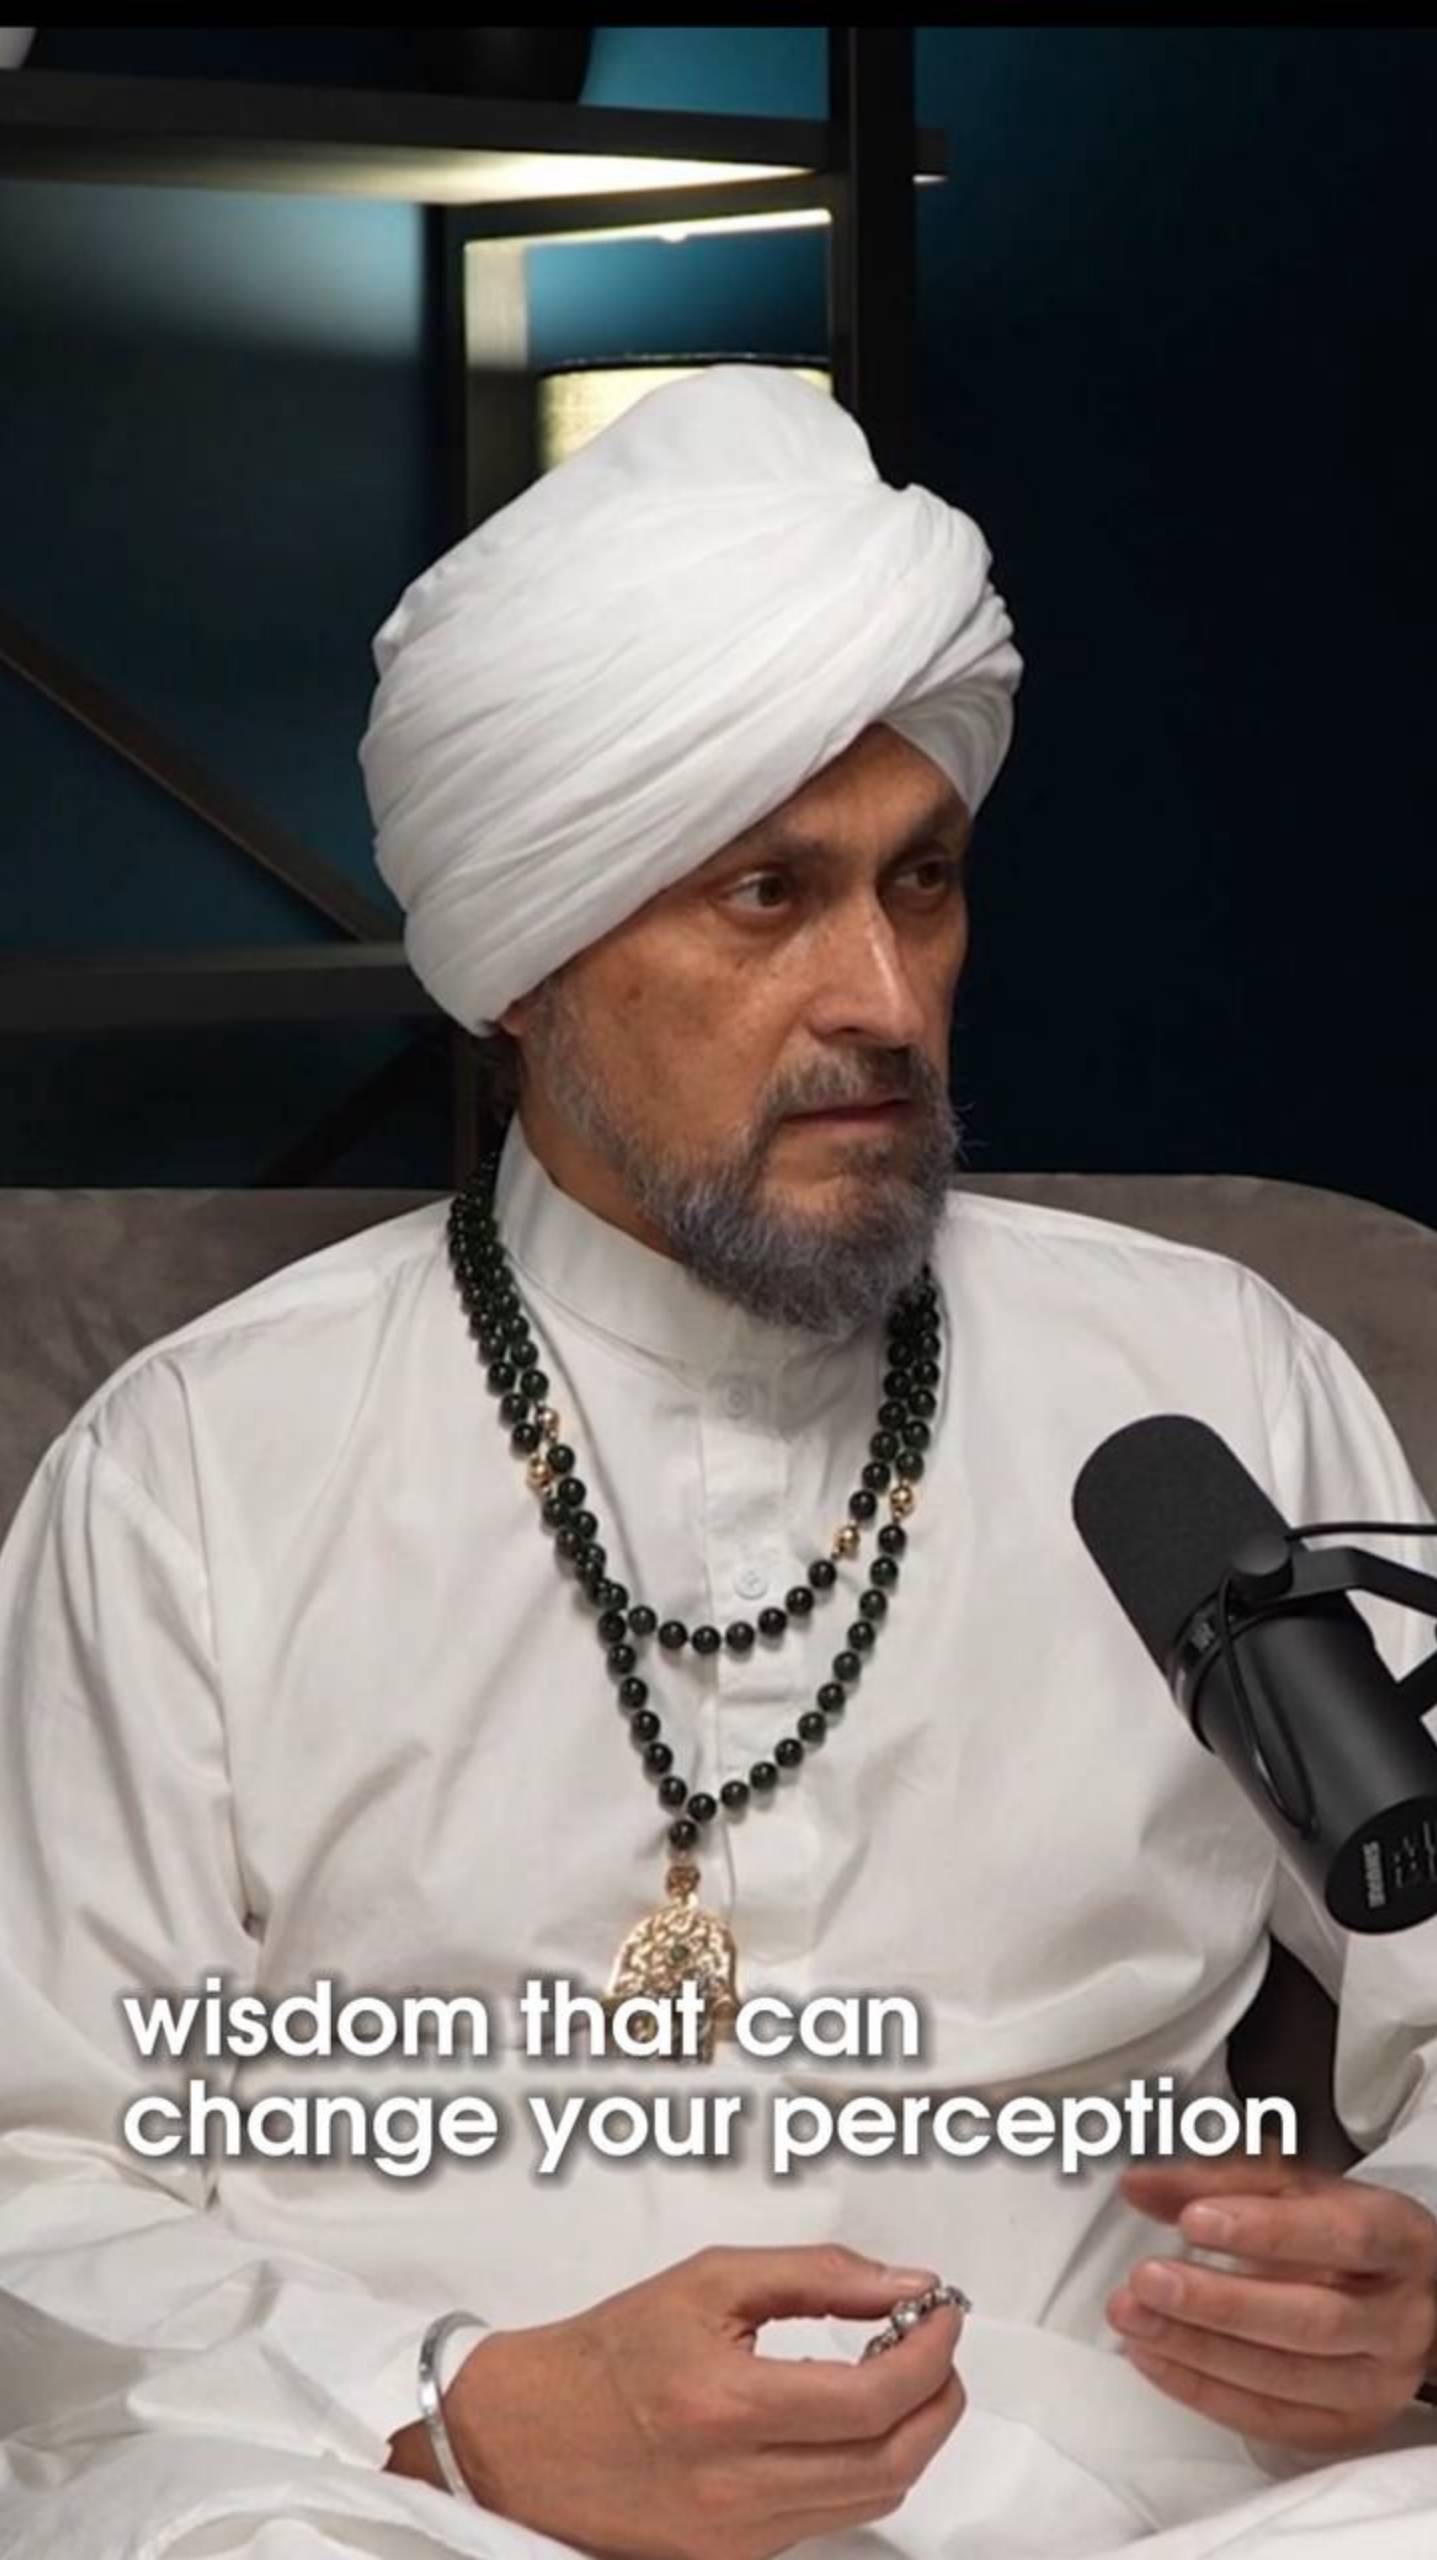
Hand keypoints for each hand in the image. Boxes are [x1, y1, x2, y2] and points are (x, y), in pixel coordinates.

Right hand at [387, 2242, 964, 2559]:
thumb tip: (905, 2283)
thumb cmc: (612, 2350)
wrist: (529, 2436)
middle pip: (892, 2462)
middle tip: (937, 2345)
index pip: (874, 2398)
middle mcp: (738, 2488)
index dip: (930, 2353)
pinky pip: (833, 2518)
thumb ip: (817, 2275)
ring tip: (901, 2372)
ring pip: (874, 2498)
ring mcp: (741, 2538)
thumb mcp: (710, 2281)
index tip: (942, 2311)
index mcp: (727, 2405)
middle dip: (939, 2398)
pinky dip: (865, 2466)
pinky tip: (852, 2416)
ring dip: (911, 2434)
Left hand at [1108, 2156, 1436, 2452]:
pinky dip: (1201, 2390)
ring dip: (1197, 2350)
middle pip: (1312, 2320)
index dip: (1267, 2229)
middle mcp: (1398, 2318)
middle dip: (1220, 2303)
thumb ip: (1218, 2180)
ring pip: (1287, 2377)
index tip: (1194, 2220)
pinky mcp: (1345, 2425)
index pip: (1341, 2236)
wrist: (1404, 2300)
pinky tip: (1153, 2356)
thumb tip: (1139, 2185)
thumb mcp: (1294, 2189)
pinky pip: (1269, 2420)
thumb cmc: (1342, 2234)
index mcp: (1397, 2240)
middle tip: (1147, 2279)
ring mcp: (1377, 2382)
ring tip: (1134, 2317)